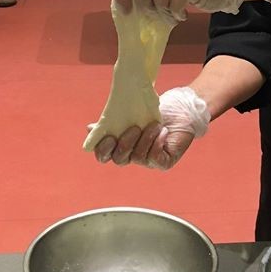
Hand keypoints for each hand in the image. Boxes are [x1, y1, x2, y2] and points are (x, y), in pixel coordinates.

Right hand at [94, 87, 209, 169]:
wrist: (181, 110)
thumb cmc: (154, 111)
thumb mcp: (131, 112)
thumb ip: (112, 121)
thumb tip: (89, 129)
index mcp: (121, 144)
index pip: (105, 155)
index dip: (102, 150)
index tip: (108, 137)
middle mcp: (133, 155)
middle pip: (119, 159)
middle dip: (125, 144)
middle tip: (134, 128)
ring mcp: (148, 160)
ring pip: (138, 157)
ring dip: (146, 138)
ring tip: (155, 124)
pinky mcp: (164, 162)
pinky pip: (155, 159)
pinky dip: (157, 143)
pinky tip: (163, 132)